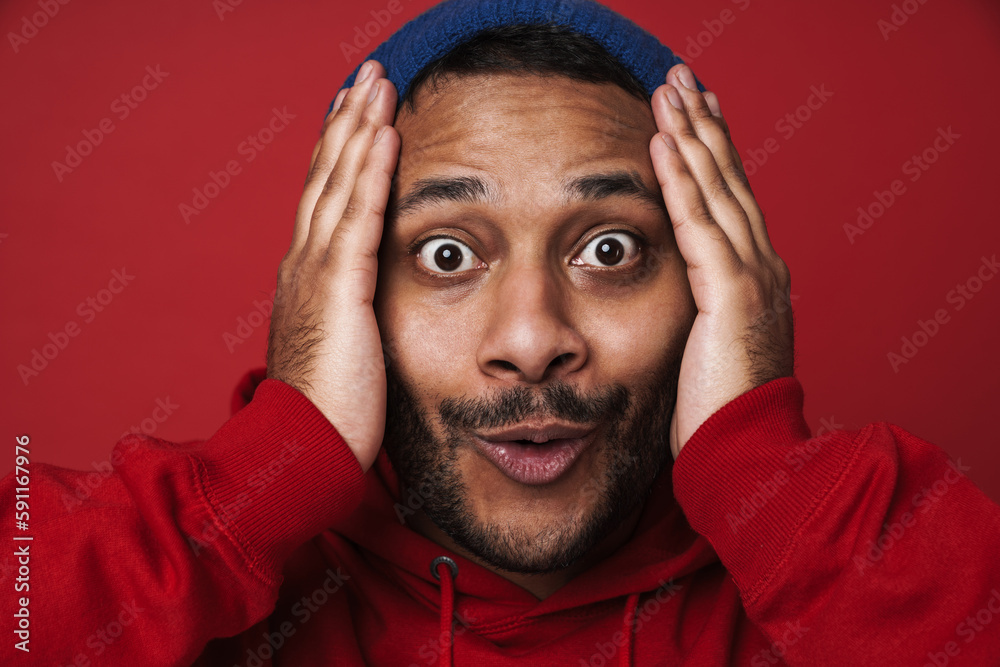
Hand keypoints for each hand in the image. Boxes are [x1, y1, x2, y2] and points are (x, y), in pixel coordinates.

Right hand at [267, 60, 398, 471]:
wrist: (304, 449)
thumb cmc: (327, 409)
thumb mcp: (339, 346)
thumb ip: (349, 314)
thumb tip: (365, 305)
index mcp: (307, 277)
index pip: (325, 200)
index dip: (340, 154)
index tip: (358, 116)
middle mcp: (304, 263)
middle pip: (327, 176)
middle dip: (347, 123)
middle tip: (365, 78)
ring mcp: (317, 272)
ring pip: (339, 184)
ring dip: (359, 128)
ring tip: (376, 84)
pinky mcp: (339, 288)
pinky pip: (357, 216)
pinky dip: (370, 171)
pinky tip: (385, 134)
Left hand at [649, 63, 794, 458]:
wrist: (746, 453)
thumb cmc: (719, 410)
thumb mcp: (708, 345)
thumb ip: (700, 309)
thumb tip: (677, 295)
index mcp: (756, 278)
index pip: (730, 201)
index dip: (711, 154)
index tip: (692, 115)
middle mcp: (761, 267)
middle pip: (729, 180)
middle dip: (704, 126)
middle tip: (682, 80)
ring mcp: (751, 277)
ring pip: (718, 189)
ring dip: (692, 135)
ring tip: (670, 90)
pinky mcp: (730, 294)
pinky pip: (700, 224)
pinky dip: (682, 180)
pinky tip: (664, 142)